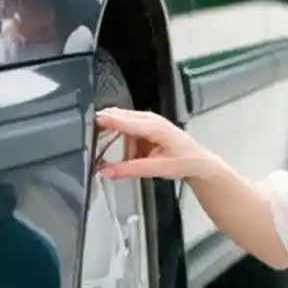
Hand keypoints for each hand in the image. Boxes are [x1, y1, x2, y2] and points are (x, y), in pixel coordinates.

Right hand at [94, 108, 217, 179]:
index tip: (90, 123)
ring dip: (118, 140)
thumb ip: (130, 169)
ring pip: (122, 124)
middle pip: (120, 116)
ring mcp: (149, 121)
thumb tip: (107, 171)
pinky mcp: (147, 126)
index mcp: (155, 127)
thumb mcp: (157, 169)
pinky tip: (133, 156)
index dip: (106, 121)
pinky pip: (128, 130)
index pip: (125, 121)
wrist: (198, 162)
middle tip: (92, 139)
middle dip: (105, 126)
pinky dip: (125, 142)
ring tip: (128, 159)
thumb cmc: (184, 161)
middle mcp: (151, 119)